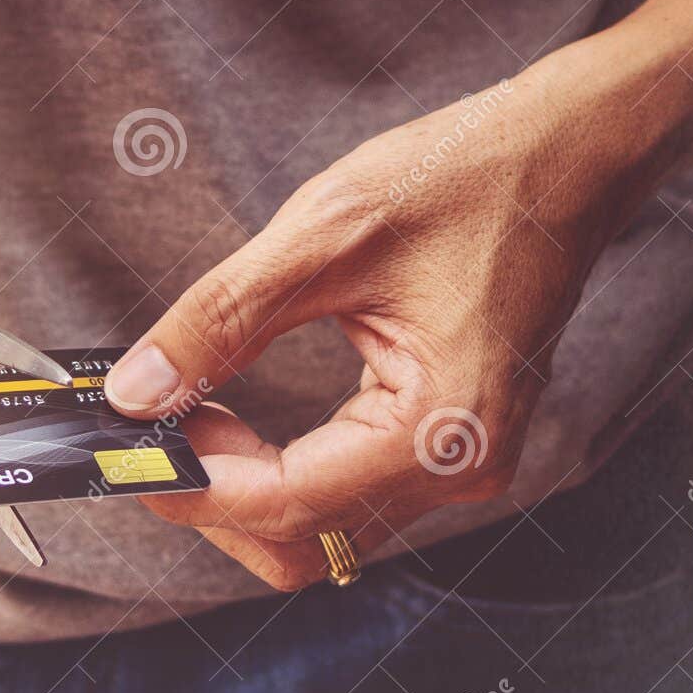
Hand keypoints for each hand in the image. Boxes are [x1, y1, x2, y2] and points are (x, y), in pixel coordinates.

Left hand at [103, 42, 665, 589]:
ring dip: (240, 486)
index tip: (126, 446)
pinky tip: (234, 416)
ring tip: (188, 409)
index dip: (192, 485)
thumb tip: (135, 390)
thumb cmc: (464, 178)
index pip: (286, 502)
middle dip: (212, 497)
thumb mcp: (321, 238)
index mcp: (442, 429)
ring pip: (319, 526)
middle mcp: (460, 468)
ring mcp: (459, 461)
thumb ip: (219, 321)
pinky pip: (345, 490)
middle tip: (153, 422)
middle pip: (301, 540)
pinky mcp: (447, 442)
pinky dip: (278, 470)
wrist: (566, 152)